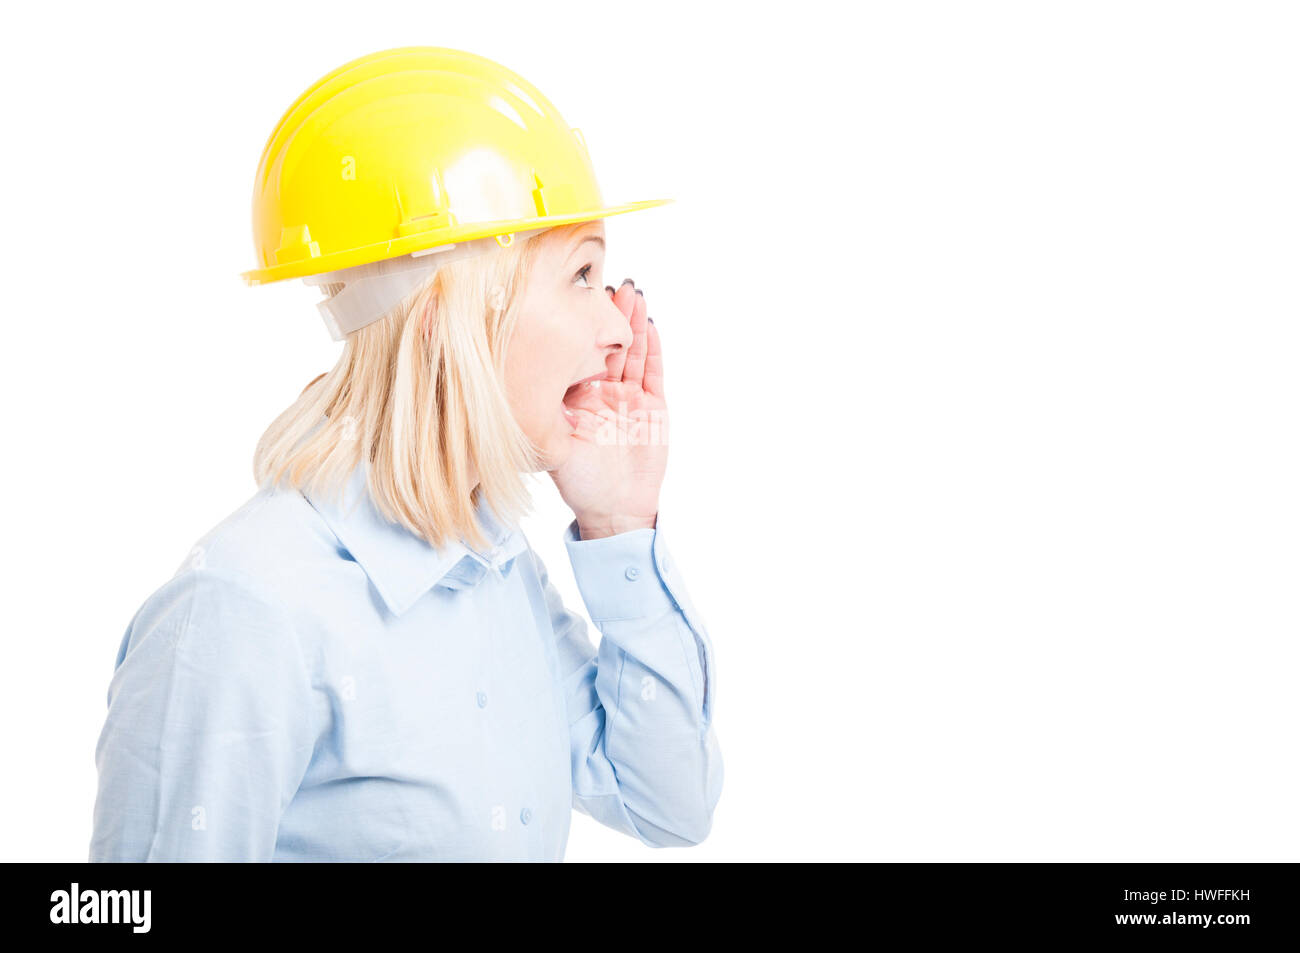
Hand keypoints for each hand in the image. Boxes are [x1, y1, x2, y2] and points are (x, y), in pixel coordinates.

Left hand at [550, 280, 667, 538]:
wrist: (615, 508)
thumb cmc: (580, 482)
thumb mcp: (552, 444)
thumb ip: (544, 413)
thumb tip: (519, 378)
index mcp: (575, 397)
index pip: (577, 352)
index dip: (579, 326)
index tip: (576, 298)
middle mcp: (602, 391)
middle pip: (607, 343)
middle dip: (610, 314)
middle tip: (610, 283)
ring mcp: (629, 396)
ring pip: (632, 351)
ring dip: (633, 322)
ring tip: (633, 292)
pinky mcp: (653, 405)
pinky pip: (653, 370)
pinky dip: (653, 348)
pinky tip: (650, 325)